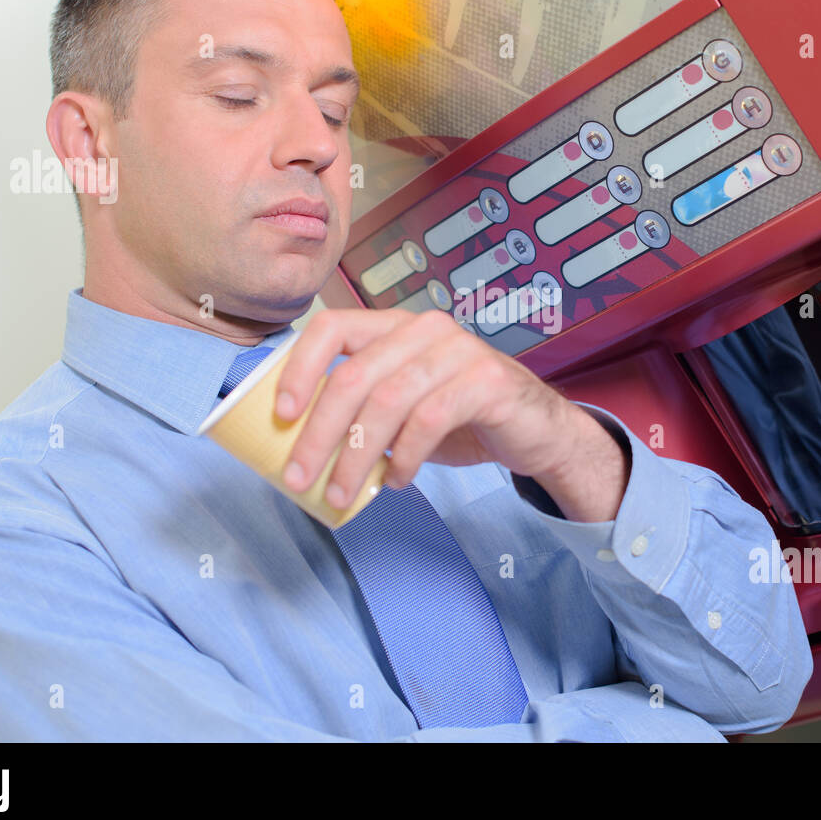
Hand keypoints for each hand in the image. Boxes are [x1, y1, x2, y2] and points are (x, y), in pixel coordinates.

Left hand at [272, 308, 626, 520]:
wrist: (538, 431)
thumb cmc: (461, 419)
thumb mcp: (402, 408)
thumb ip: (360, 409)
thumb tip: (295, 445)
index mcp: (394, 327)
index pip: (331, 326)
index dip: (299, 367)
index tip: (282, 414)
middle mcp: (424, 329)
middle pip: (353, 375)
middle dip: (318, 433)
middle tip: (297, 478)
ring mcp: (458, 350)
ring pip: (387, 402)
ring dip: (355, 456)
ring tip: (341, 493)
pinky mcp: (487, 380)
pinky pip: (429, 420)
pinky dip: (404, 457)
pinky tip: (394, 480)